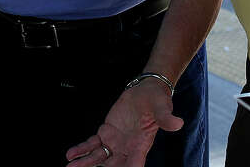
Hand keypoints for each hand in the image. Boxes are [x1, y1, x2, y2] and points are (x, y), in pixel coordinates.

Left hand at [65, 80, 182, 165]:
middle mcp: (126, 148)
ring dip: (85, 163)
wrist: (146, 90)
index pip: (134, 165)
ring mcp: (115, 142)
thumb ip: (166, 117)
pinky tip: (72, 154)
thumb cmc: (157, 100)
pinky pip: (92, 144)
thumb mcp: (162, 107)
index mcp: (140, 145)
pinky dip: (82, 149)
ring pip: (98, 158)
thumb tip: (177, 123)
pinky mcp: (106, 132)